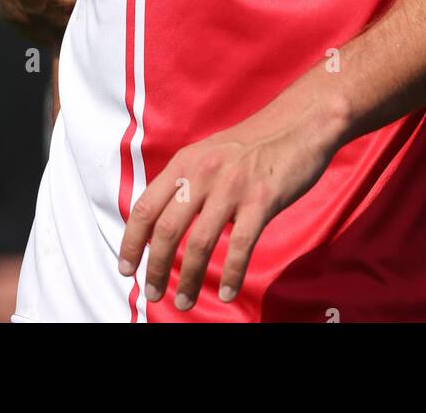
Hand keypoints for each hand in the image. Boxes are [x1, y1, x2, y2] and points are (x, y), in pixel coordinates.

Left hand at [117, 90, 342, 312]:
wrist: (299, 123)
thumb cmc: (252, 144)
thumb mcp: (208, 154)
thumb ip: (186, 183)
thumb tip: (163, 224)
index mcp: (185, 163)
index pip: (145, 207)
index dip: (131, 242)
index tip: (126, 268)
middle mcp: (202, 173)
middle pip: (167, 230)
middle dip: (156, 268)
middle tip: (154, 294)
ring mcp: (232, 186)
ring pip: (200, 243)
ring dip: (189, 280)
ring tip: (184, 302)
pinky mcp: (262, 199)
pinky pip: (241, 246)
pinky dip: (232, 275)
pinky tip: (227, 294)